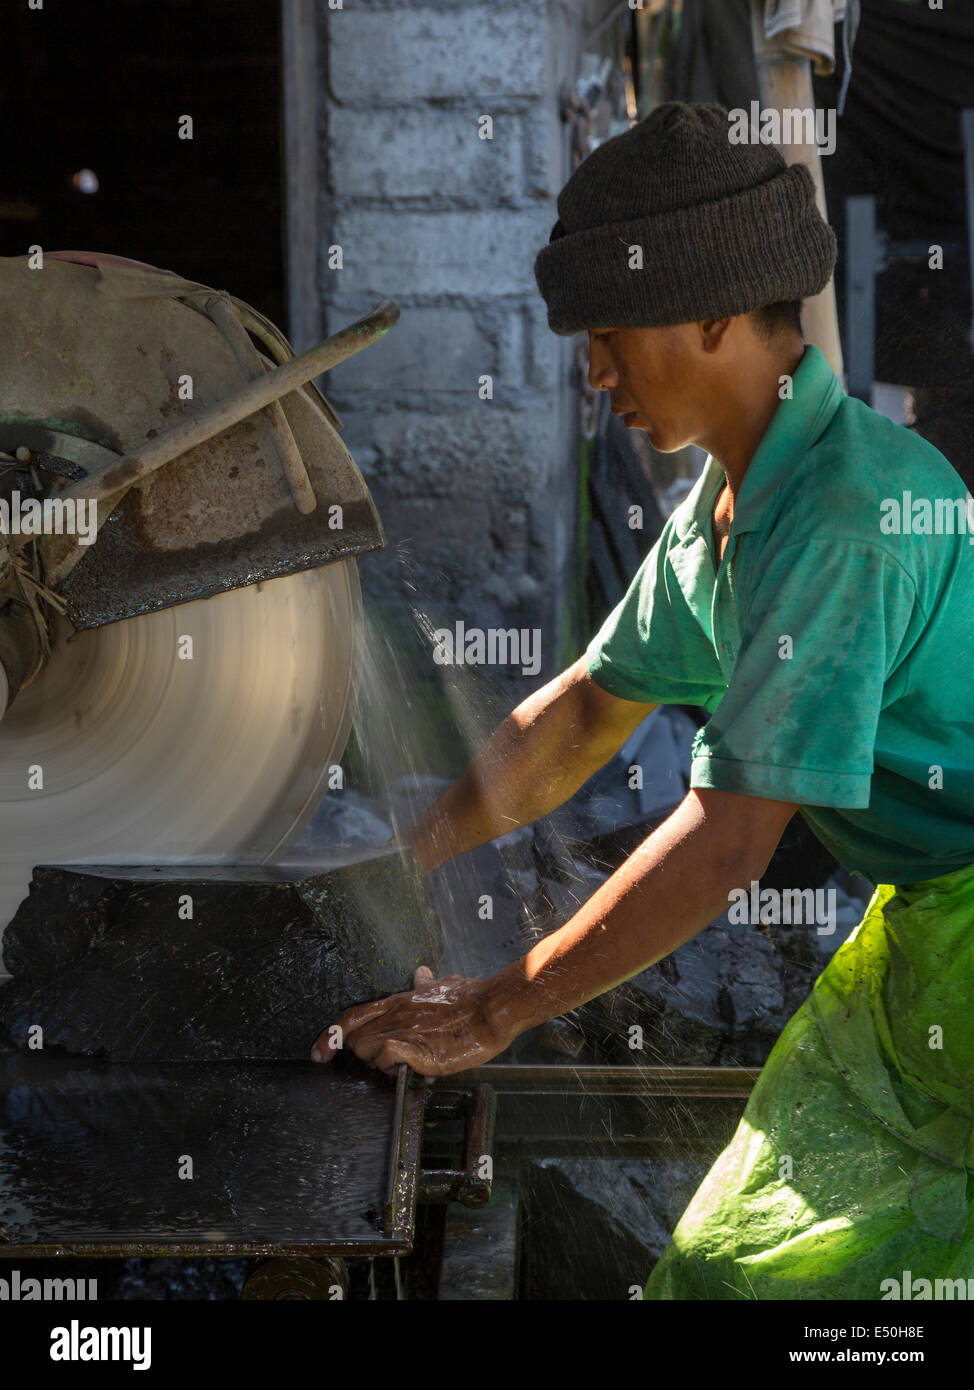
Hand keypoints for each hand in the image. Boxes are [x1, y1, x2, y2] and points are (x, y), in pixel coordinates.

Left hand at [310, 966, 515, 1076]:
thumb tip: (421, 973)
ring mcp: (405, 1032)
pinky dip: (388, 1066)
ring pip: (365, 1050)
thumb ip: (427, 983)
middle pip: (355, 1039)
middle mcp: (395, 1015)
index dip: (330, 1035)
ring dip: (376, 1062)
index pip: (352, 1015)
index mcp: (399, 1001)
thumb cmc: (470, 998)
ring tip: (399, 1064)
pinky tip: (404, 1067)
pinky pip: (385, 1058)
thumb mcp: (443, 984)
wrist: (490, 1010)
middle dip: (363, 1054)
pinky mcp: (417, 1051)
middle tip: (385, 1059)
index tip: (319, 1052)